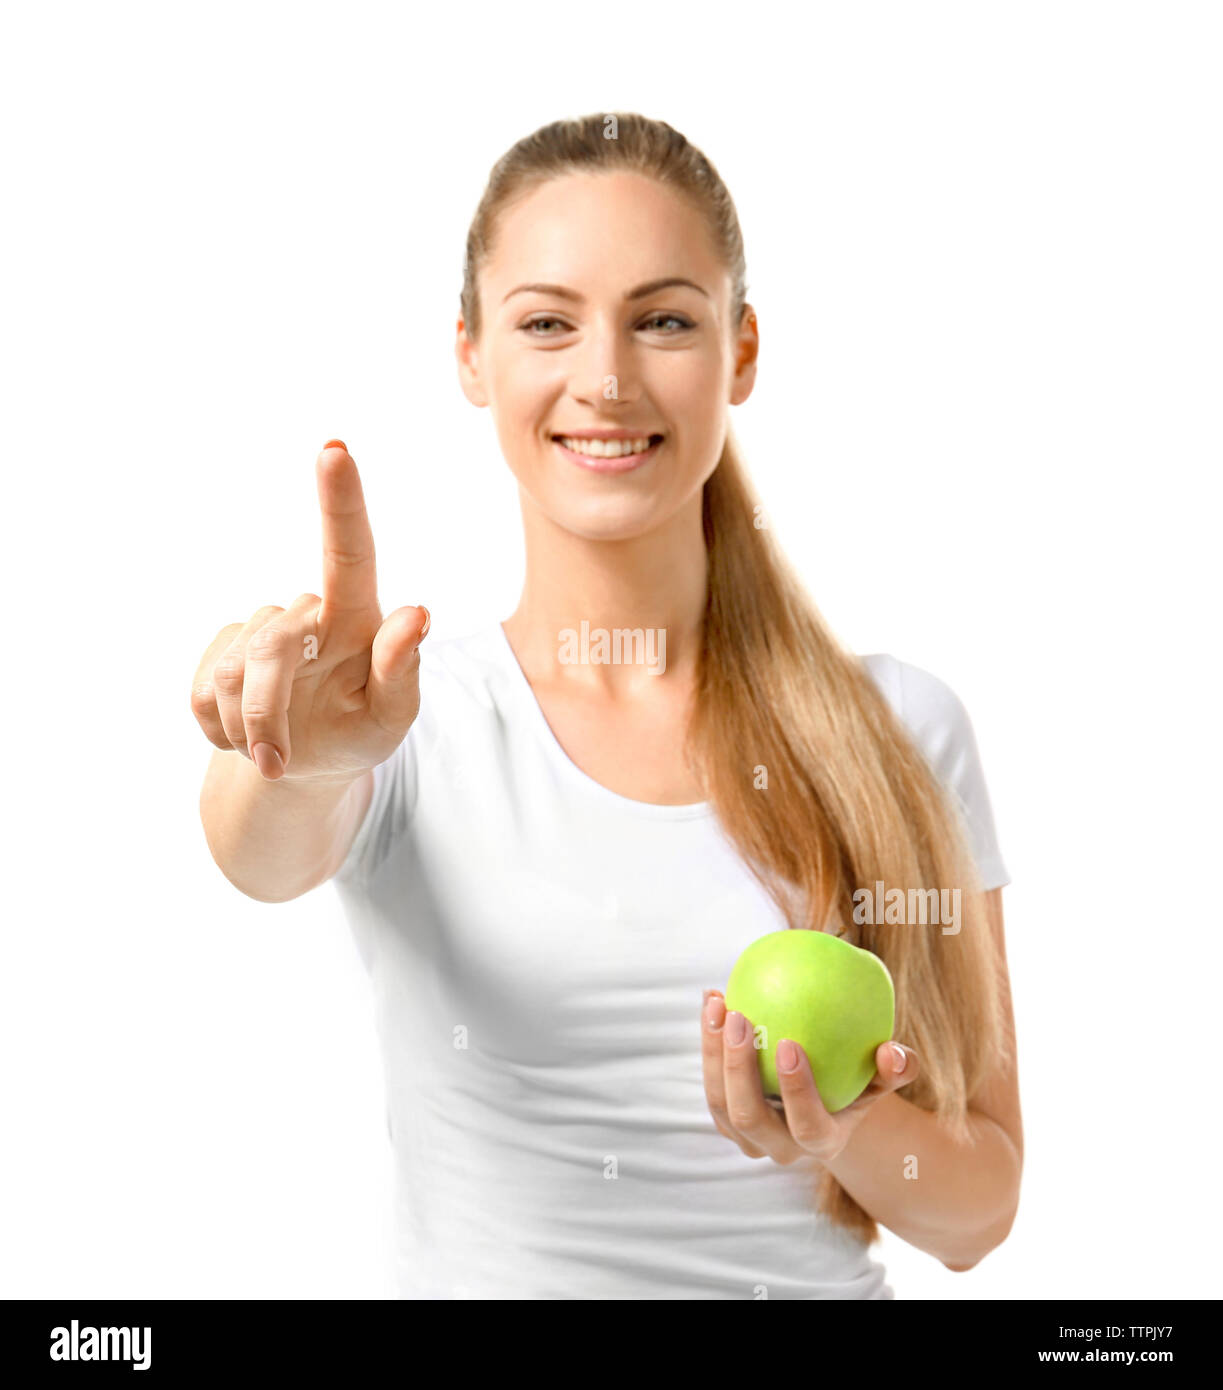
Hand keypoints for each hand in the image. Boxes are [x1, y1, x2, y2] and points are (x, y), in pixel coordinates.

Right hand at [190, 441, 428, 782]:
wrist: (303, 768)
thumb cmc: (361, 734)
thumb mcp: (392, 720)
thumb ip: (402, 673)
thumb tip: (417, 614)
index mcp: (356, 616)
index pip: (350, 550)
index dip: (341, 501)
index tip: (335, 451)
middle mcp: (306, 611)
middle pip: (271, 645)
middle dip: (267, 713)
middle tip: (277, 761)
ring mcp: (257, 630)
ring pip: (232, 673)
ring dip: (248, 728)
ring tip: (275, 752)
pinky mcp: (218, 655)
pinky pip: (203, 693)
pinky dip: (223, 731)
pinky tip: (246, 737)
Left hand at [700, 989, 919, 1164]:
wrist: (823, 1102)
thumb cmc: (857, 1080)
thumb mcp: (881, 1077)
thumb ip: (897, 1067)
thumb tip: (893, 1053)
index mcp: (822, 1142)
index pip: (807, 1126)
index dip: (796, 1091)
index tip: (789, 1042)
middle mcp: (780, 1147)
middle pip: (749, 1118)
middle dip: (739, 1069)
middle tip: (740, 1017)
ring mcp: (748, 1137)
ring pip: (719, 1102)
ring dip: (713, 1052)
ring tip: (718, 1002)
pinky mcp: (725, 1120)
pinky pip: (710, 1082)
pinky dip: (707, 1043)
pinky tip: (714, 999)